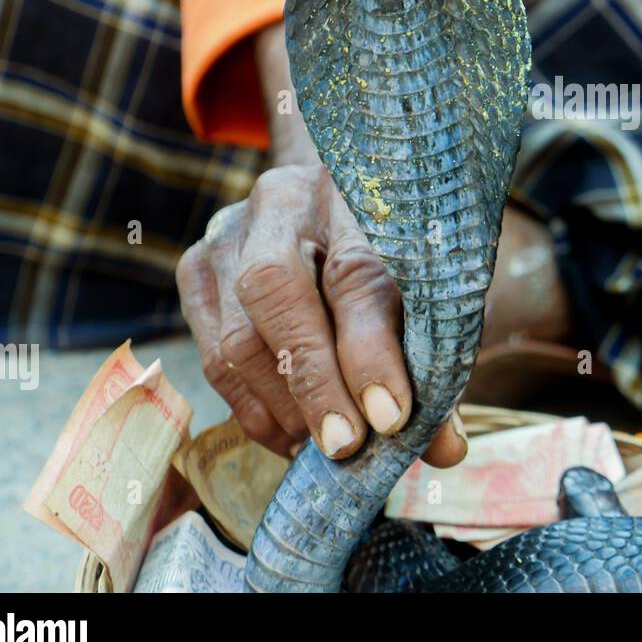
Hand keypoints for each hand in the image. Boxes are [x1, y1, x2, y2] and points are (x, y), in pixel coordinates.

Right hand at [175, 23, 465, 464]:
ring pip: (237, 335)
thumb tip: (446, 451)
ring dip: (283, 407)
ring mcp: (227, 233)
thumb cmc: (394, 245)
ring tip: (326, 448)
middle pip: (276, 294)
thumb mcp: (428, 285)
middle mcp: (281, 202)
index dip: (371, 352)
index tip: (391, 417)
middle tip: (347, 447)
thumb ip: (436, 360)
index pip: (355, 271)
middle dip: (313, 385)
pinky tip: (291, 435)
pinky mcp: (195, 272)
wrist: (335, 196)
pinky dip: (253, 408)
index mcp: (355, 191)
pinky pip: (213, 357)